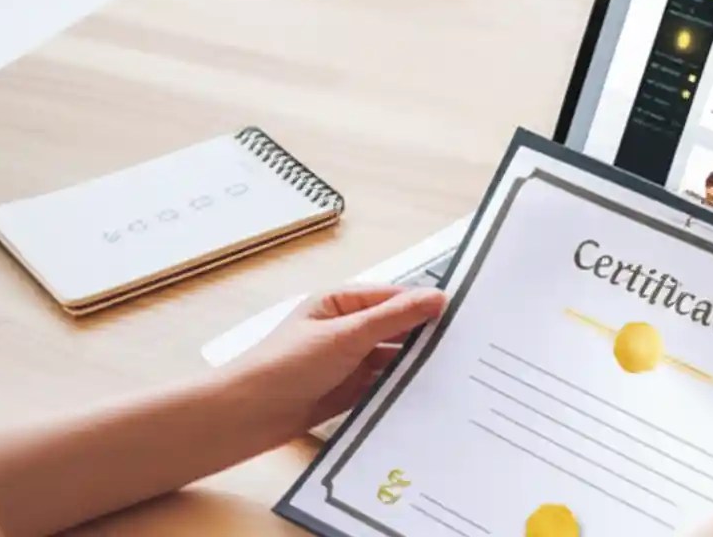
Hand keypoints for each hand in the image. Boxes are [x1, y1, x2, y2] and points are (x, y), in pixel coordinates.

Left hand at [228, 285, 446, 435]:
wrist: (247, 416)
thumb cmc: (286, 364)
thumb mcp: (346, 334)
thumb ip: (393, 317)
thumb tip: (437, 297)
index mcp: (341, 304)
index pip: (393, 298)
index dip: (425, 305)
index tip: (463, 316)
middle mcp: (346, 329)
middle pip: (396, 329)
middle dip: (424, 338)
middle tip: (465, 348)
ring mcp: (348, 362)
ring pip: (392, 360)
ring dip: (413, 366)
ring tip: (452, 374)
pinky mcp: (348, 392)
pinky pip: (383, 387)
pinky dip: (401, 390)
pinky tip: (425, 396)